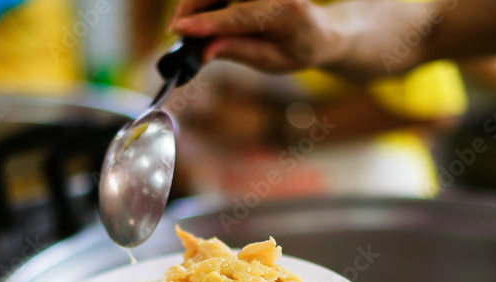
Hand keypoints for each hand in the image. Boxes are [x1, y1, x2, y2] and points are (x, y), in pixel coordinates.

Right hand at [170, 0, 338, 72]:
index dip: (207, 23)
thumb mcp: (271, 60)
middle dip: (191, 6)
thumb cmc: (297, 49)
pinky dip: (205, 1)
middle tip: (175, 30)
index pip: (239, 15)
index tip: (180, 30)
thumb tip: (204, 51)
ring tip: (183, 26)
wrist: (320, 30)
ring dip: (195, 2)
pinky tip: (198, 16)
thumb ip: (238, 51)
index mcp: (286, 9)